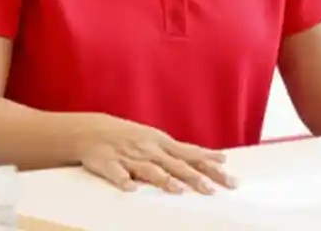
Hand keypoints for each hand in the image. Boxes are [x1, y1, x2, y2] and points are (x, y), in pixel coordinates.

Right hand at [74, 115, 235, 194]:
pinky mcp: (107, 163)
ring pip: (149, 169)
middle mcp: (150, 149)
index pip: (192, 155)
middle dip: (194, 178)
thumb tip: (214, 158)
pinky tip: (130, 189)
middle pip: (176, 165)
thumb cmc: (132, 137)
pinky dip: (123, 181)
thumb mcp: (158, 140)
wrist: (92, 130)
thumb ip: (183, 152)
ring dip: (164, 179)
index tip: (228, 173)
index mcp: (163, 143)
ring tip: (178, 190)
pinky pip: (116, 173)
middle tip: (211, 191)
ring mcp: (129, 156)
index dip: (210, 164)